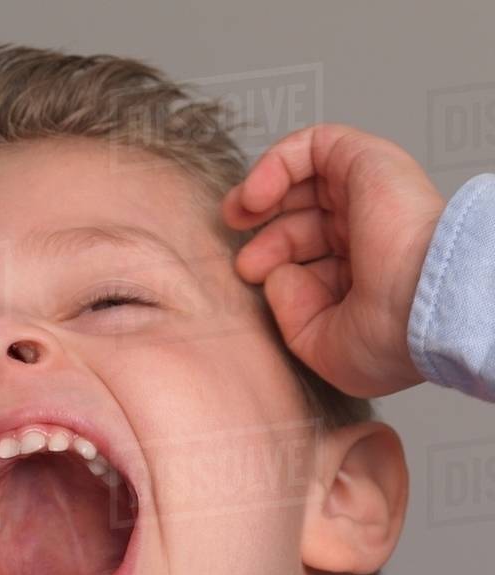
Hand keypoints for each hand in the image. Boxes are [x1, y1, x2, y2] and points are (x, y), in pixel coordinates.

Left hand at [221, 122, 445, 396]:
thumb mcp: (323, 345)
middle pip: (303, 220)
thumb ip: (292, 313)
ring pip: (306, 178)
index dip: (275, 266)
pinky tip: (255, 196)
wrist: (421, 309)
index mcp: (366, 273)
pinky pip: (314, 144)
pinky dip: (275, 162)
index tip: (256, 281)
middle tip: (244, 262)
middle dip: (265, 237)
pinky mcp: (367, 163)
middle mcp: (369, 232)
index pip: (310, 258)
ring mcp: (368, 196)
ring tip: (237, 215)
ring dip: (260, 193)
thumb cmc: (388, 337)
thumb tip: (276, 276)